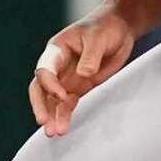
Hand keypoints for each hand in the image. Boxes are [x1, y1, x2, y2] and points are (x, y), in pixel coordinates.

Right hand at [29, 5, 136, 137]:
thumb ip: (91, 56)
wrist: (120, 28)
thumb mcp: (98, 37)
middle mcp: (58, 66)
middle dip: (41, 105)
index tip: (62, 95)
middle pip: (40, 88)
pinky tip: (63, 128)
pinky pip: (68, 104)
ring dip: (53, 115)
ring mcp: (67, 78)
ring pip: (53, 100)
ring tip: (55, 133)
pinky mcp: (80, 87)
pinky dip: (65, 115)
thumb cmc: (105, 27)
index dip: (50, 84)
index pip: (45, 69)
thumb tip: (84, 74)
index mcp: (56, 50)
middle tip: (43, 122)